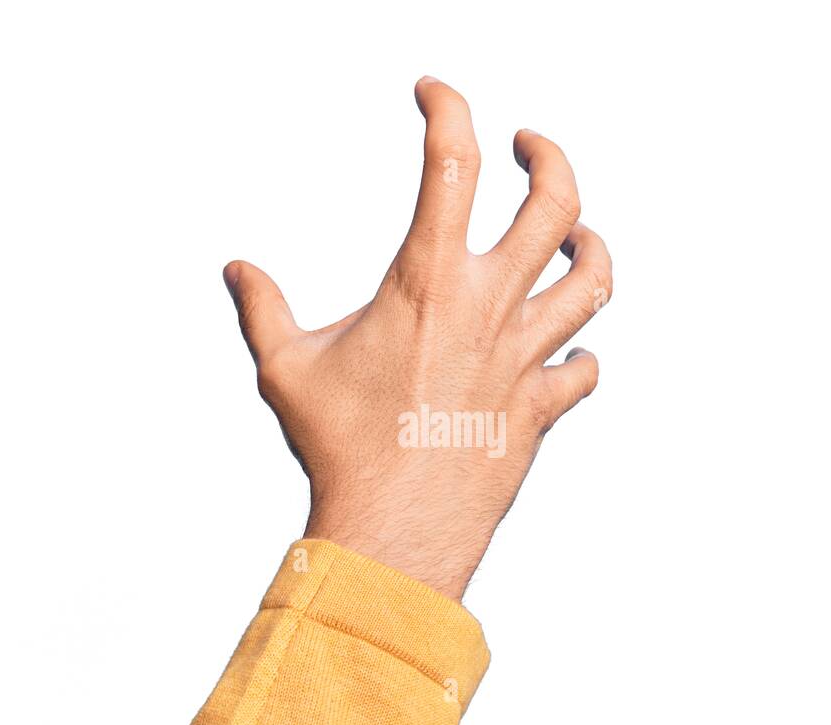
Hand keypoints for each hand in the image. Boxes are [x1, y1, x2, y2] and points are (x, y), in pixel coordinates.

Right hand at [224, 77, 611, 599]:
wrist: (395, 528)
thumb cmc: (339, 448)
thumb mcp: (287, 369)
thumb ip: (265, 310)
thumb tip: (238, 271)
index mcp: (428, 283)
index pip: (452, 164)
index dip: (449, 108)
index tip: (435, 91)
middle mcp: (489, 310)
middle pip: (557, 204)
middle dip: (550, 157)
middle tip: (528, 146)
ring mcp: (524, 360)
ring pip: (592, 281)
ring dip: (589, 248)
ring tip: (575, 237)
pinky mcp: (539, 410)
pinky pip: (583, 371)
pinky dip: (579, 356)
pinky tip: (565, 355)